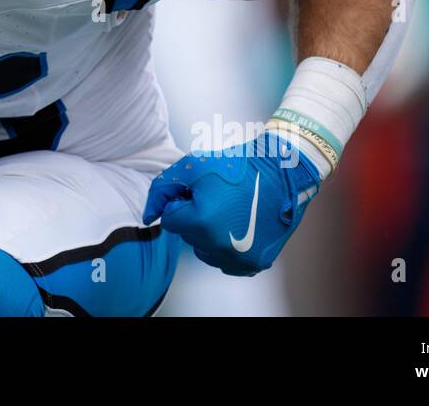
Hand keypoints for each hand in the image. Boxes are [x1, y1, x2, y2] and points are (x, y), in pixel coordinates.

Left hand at [142, 132, 321, 275]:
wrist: (282, 171)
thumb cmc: (234, 165)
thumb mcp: (191, 167)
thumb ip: (161, 191)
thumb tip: (147, 217)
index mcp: (201, 222)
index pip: (170, 220)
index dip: (183, 201)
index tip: (201, 190)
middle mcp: (220, 246)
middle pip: (188, 236)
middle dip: (195, 217)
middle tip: (218, 197)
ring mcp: (239, 258)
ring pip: (205, 251)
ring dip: (209, 234)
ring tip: (229, 210)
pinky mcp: (255, 264)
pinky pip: (226, 261)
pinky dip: (228, 247)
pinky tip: (240, 226)